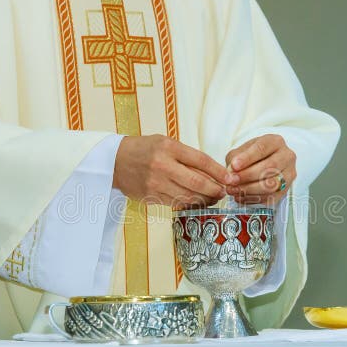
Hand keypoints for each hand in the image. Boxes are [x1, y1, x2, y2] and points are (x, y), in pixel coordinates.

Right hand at [114, 135, 231, 208]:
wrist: (115, 161)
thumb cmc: (145, 149)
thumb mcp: (166, 143)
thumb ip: (187, 155)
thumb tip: (213, 171)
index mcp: (168, 147)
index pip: (200, 160)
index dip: (218, 171)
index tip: (230, 178)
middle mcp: (162, 165)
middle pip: (197, 182)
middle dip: (215, 189)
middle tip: (224, 192)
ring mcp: (156, 183)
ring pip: (188, 196)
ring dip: (205, 199)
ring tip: (213, 198)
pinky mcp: (151, 196)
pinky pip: (176, 203)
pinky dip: (190, 203)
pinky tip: (197, 201)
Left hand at [225, 134, 295, 204]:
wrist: (263, 167)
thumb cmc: (252, 157)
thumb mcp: (241, 151)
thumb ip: (235, 158)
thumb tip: (231, 172)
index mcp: (275, 142)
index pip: (262, 148)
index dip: (247, 158)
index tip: (234, 166)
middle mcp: (286, 156)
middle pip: (270, 166)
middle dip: (248, 175)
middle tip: (232, 180)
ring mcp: (289, 174)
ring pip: (272, 184)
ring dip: (250, 189)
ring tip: (234, 190)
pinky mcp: (286, 189)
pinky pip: (270, 197)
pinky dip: (253, 199)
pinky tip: (241, 197)